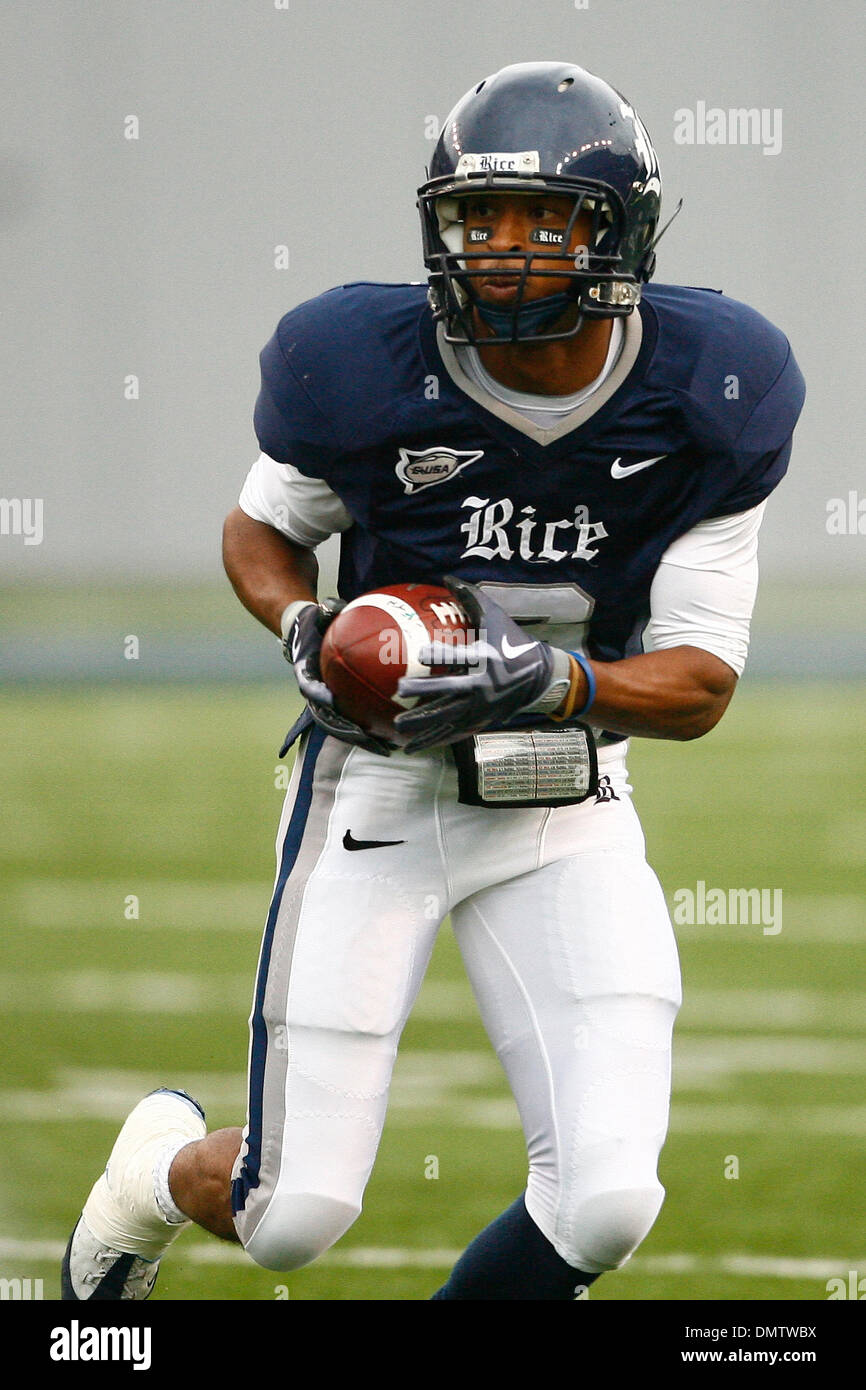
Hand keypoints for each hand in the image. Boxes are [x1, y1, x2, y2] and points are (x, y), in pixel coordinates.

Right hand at [283, 600, 391, 756]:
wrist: (302, 635)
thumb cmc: (312, 624)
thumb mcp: (316, 615)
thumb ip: (324, 611)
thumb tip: (331, 606)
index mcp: (307, 674)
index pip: (310, 687)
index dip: (319, 695)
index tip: (331, 700)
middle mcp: (316, 693)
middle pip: (329, 718)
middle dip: (348, 731)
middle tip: (368, 739)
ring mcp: (327, 702)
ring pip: (344, 726)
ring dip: (363, 738)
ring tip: (388, 748)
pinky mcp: (340, 705)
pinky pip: (358, 718)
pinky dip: (374, 727)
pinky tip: (397, 735)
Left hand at [393, 576, 556, 752]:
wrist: (540, 676)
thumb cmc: (513, 640)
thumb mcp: (496, 616)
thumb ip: (471, 598)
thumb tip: (447, 577)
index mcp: (483, 659)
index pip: (459, 657)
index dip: (440, 656)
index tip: (419, 654)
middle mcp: (481, 686)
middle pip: (448, 691)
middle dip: (424, 692)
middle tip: (399, 690)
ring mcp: (480, 707)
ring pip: (447, 718)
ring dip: (422, 724)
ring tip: (397, 727)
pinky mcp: (479, 721)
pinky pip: (451, 733)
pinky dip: (432, 740)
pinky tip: (411, 747)